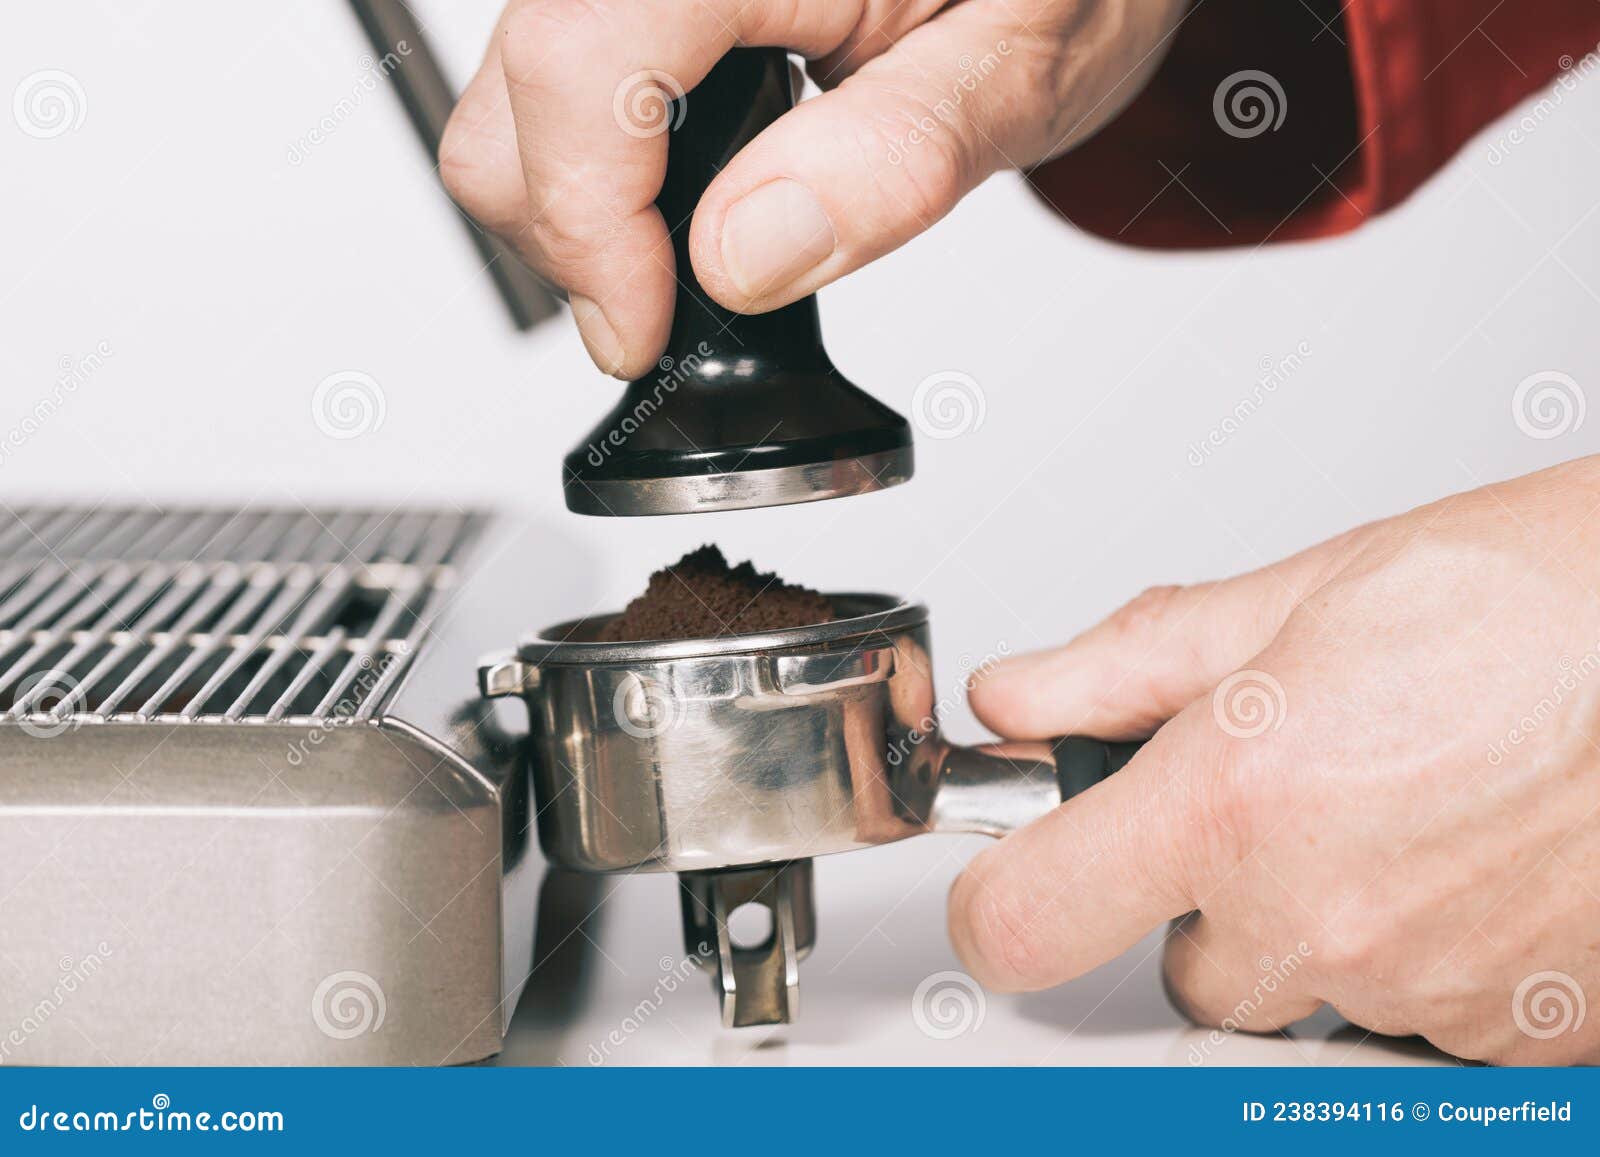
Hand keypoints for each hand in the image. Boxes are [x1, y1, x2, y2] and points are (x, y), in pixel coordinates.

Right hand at [439, 0, 1186, 377]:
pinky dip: (594, 172)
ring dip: (578, 209)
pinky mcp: (641, 2)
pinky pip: (556, 89)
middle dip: (574, 235)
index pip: (584, 58)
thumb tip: (747, 254)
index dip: (590, 223)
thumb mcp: (1024, 70)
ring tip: (696, 257)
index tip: (645, 334)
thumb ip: (896, 158)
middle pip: (521, 88)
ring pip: (516, 96)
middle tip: (674, 317)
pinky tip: (688, 200)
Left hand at [950, 456, 1599, 1064]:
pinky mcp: (1516, 1036)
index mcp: (1236, 803)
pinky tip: (1462, 856)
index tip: (1015, 876)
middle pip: (1182, 969)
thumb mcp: (1301, 597)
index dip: (1000, 902)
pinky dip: (1417, 952)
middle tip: (1284, 793)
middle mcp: (1322, 916)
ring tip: (1399, 805)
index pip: (1024, 922)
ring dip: (1319, 922)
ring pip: (1302, 994)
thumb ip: (1128, 667)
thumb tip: (1021, 700)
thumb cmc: (1535, 600)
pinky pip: (1411, 1014)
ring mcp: (1423, 989)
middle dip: (1203, 894)